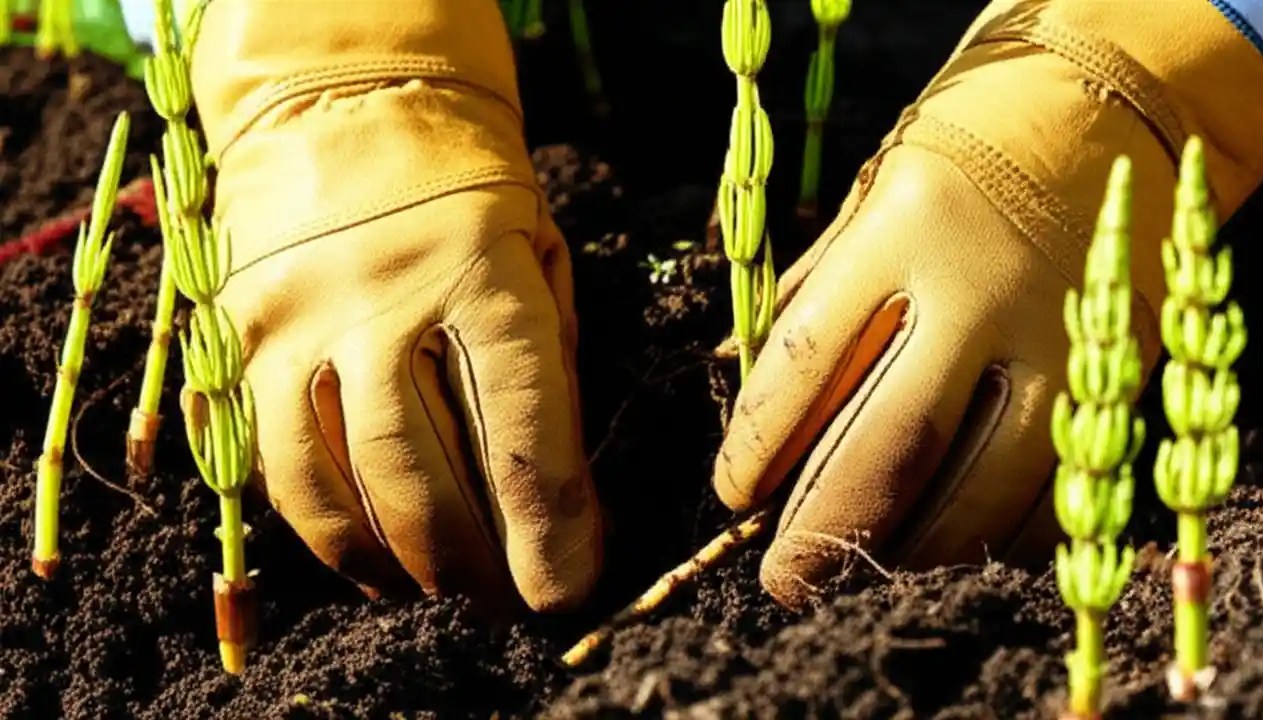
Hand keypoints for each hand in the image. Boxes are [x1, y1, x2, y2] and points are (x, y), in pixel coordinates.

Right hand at [189, 0, 601, 611]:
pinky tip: (368, 559)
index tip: (568, 589)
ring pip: (333, 483)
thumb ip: (550, 374)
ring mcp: (293, 319)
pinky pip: (270, 463)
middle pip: (420, 473)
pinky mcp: (235, 338)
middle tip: (505, 605)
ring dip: (392, 563)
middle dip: (471, 564)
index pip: (522, 429)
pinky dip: (322, 529)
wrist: (346, 107)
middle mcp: (378, 298)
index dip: (549, 529)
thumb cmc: (470, 191)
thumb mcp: (540, 259)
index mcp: (481, 272)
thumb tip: (563, 504)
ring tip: (437, 596)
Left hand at [713, 0, 1262, 607]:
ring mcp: (1066, 336)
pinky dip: (993, 535)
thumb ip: (809, 301)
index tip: (732, 495)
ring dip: (912, 547)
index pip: (810, 360)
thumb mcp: (862, 207)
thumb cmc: (949, 168)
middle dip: (828, 528)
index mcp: (902, 226)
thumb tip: (745, 408)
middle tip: (784, 582)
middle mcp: (987, 286)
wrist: (1096, 120)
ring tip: (863, 563)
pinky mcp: (1121, 373)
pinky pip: (1056, 488)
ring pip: (986, 485)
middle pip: (897, 442)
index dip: (760, 443)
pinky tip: (945, 543)